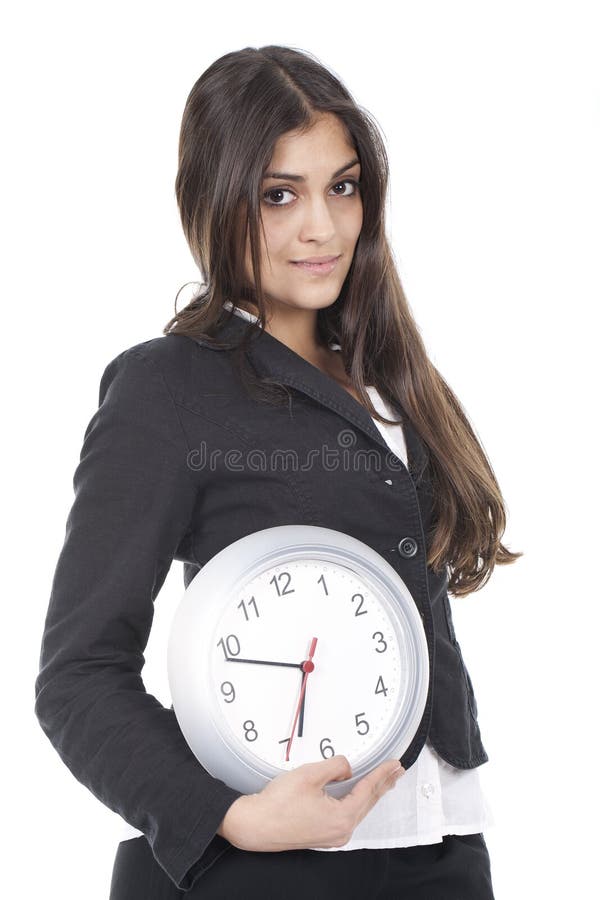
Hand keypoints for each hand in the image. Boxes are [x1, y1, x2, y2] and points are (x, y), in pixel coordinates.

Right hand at [216, 754, 404, 851]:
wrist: (256, 825)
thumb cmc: (277, 804)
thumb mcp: (309, 774)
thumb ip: (335, 766)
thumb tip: (347, 769)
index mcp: (342, 817)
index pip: (368, 790)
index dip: (382, 774)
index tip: (394, 764)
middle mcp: (341, 830)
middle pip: (368, 802)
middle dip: (383, 784)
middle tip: (397, 771)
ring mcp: (332, 835)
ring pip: (359, 810)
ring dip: (372, 793)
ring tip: (383, 782)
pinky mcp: (323, 835)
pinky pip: (348, 815)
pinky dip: (357, 802)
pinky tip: (358, 795)